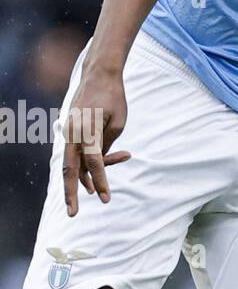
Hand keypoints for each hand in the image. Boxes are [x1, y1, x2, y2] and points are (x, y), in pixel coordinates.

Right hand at [63, 66, 130, 216]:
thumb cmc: (114, 96)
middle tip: (73, 214)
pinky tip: (98, 170)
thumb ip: (107, 144)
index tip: (105, 199)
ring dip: (84, 177)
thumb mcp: (118, 121)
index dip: (101, 181)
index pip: (94, 162)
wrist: (99, 74)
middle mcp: (72, 133)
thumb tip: (99, 163)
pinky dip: (86, 162)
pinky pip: (75, 152)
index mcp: (87, 130)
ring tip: (97, 191)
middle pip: (70, 169)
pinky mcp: (70, 130)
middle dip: (71, 193)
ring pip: (72, 162)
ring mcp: (68, 132)